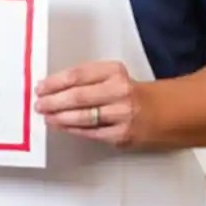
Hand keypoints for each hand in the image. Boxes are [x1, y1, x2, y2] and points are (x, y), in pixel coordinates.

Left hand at [33, 61, 149, 147]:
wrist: (166, 111)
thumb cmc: (132, 93)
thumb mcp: (114, 77)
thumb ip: (87, 80)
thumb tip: (53, 88)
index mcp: (114, 71)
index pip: (78, 75)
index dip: (55, 82)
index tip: (41, 87)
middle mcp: (120, 90)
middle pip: (78, 96)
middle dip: (53, 101)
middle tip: (39, 104)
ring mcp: (122, 114)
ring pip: (83, 117)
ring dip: (60, 118)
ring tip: (46, 117)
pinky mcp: (123, 134)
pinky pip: (91, 133)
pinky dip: (73, 130)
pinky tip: (62, 127)